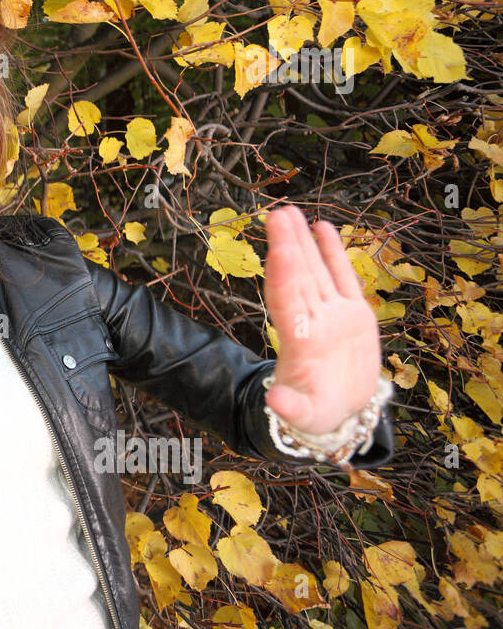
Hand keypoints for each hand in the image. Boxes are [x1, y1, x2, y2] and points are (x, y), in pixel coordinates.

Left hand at [262, 204, 381, 436]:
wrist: (341, 414)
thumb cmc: (316, 415)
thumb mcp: (305, 416)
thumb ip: (291, 408)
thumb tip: (273, 402)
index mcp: (300, 344)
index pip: (287, 302)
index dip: (282, 273)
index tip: (276, 246)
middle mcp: (312, 322)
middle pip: (298, 278)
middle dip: (288, 247)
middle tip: (277, 213)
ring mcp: (332, 315)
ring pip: (316, 272)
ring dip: (303, 242)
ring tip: (290, 212)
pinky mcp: (353, 315)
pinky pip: (342, 278)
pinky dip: (334, 254)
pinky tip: (323, 228)